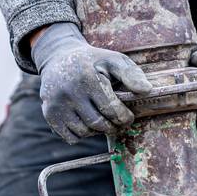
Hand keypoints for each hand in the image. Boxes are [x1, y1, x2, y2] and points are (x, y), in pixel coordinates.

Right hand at [31, 23, 152, 143]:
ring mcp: (56, 104)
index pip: (111, 109)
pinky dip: (81, 135)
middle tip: (117, 123)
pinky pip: (70, 137)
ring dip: (96, 131)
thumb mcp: (113, 60)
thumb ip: (131, 74)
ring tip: (101, 120)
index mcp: (87, 77)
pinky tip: (85, 122)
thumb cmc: (92, 62)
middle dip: (112, 126)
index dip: (123, 118)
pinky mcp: (49, 113)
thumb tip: (147, 91)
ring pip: (84, 132)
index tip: (128, 117)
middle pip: (98, 123)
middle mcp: (69, 92)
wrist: (58, 58)